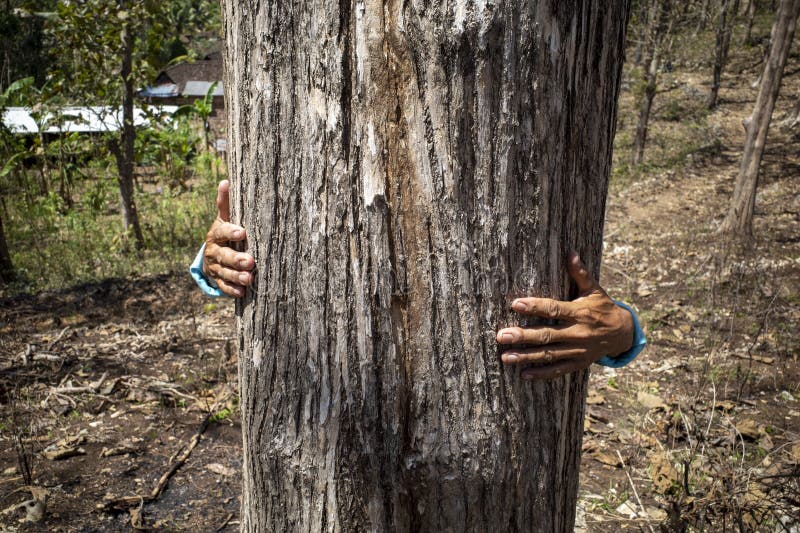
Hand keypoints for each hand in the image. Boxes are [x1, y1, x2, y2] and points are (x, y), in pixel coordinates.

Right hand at [203, 180, 254, 297]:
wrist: (211, 255)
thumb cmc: (224, 233)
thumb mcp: (224, 218)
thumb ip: (225, 203)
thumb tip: (225, 181)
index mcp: (216, 234)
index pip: (222, 232)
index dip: (231, 232)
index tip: (242, 232)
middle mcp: (214, 251)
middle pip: (224, 255)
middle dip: (236, 259)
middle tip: (250, 261)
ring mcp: (215, 267)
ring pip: (224, 272)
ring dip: (236, 276)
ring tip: (249, 279)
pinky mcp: (218, 280)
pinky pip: (223, 286)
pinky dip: (232, 290)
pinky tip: (242, 292)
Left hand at [496, 252, 633, 379]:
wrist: (624, 333)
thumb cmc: (603, 308)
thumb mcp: (595, 290)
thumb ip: (580, 274)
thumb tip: (571, 252)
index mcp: (579, 312)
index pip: (554, 309)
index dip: (535, 307)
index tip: (515, 304)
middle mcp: (578, 332)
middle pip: (547, 335)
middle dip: (523, 336)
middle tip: (501, 336)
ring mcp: (578, 350)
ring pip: (549, 354)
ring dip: (526, 356)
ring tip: (505, 357)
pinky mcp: (578, 363)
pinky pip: (558, 370)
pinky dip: (542, 374)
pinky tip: (524, 374)